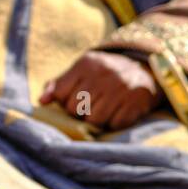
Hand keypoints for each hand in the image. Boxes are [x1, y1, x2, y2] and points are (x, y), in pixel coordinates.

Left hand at [39, 50, 161, 129]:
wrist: (145, 68)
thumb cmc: (104, 74)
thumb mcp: (81, 71)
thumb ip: (59, 84)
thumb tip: (42, 101)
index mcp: (86, 64)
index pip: (60, 94)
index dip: (64, 102)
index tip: (73, 100)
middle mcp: (103, 74)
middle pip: (75, 109)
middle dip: (79, 112)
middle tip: (90, 106)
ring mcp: (121, 89)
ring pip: (94, 120)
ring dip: (96, 120)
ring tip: (103, 110)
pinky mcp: (135, 103)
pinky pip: (115, 124)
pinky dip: (114, 123)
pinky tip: (118, 112)